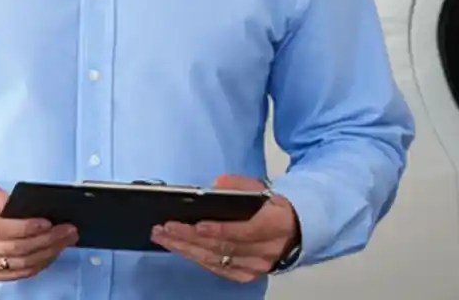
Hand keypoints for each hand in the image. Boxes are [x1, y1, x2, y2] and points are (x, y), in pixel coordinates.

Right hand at [0, 185, 78, 281]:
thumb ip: (4, 199)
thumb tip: (32, 209)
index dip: (25, 227)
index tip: (47, 222)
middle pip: (15, 250)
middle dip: (46, 240)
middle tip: (67, 230)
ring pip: (21, 265)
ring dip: (48, 253)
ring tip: (66, 240)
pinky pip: (20, 273)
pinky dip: (40, 264)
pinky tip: (53, 251)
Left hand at [150, 174, 299, 282]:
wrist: (296, 229)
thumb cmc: (273, 206)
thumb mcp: (260, 187)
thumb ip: (239, 184)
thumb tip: (216, 186)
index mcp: (275, 224)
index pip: (245, 231)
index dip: (220, 230)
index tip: (196, 225)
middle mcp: (267, 250)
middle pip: (224, 247)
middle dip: (191, 238)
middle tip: (165, 228)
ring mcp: (257, 265)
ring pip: (217, 260)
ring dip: (186, 248)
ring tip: (162, 236)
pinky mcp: (247, 274)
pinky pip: (218, 268)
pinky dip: (196, 257)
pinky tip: (178, 248)